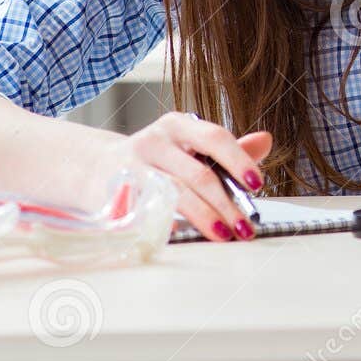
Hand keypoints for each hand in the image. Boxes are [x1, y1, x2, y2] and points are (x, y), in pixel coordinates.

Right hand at [99, 111, 271, 241]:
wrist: (95, 167)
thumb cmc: (156, 159)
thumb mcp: (188, 146)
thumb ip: (226, 150)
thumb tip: (265, 141)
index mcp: (178, 125)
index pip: (215, 138)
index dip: (239, 161)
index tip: (258, 185)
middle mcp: (154, 141)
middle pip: (197, 174)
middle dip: (226, 204)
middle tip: (245, 227)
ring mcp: (132, 167)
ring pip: (175, 195)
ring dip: (205, 218)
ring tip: (224, 234)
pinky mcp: (117, 194)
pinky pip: (147, 212)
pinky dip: (169, 225)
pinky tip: (184, 235)